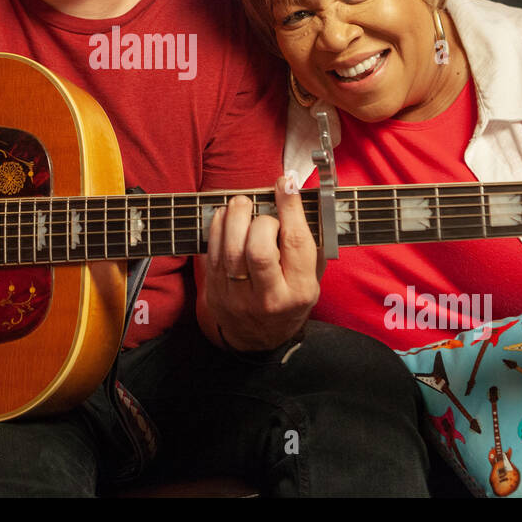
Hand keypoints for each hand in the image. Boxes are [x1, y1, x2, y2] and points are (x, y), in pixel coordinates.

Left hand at [202, 173, 319, 350]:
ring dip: (234, 218)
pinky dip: (216, 228)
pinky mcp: (216, 294)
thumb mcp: (310, 275)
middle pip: (260, 251)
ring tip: (240, 203)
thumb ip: (308, 239)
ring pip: (230, 252)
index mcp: (300, 291)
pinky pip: (211, 254)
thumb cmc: (289, 295)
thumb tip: (295, 190)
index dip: (290, 208)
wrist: (259, 337)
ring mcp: (239, 298)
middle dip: (260, 221)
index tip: (286, 183)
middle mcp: (270, 297)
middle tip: (261, 210)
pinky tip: (224, 216)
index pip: (295, 244)